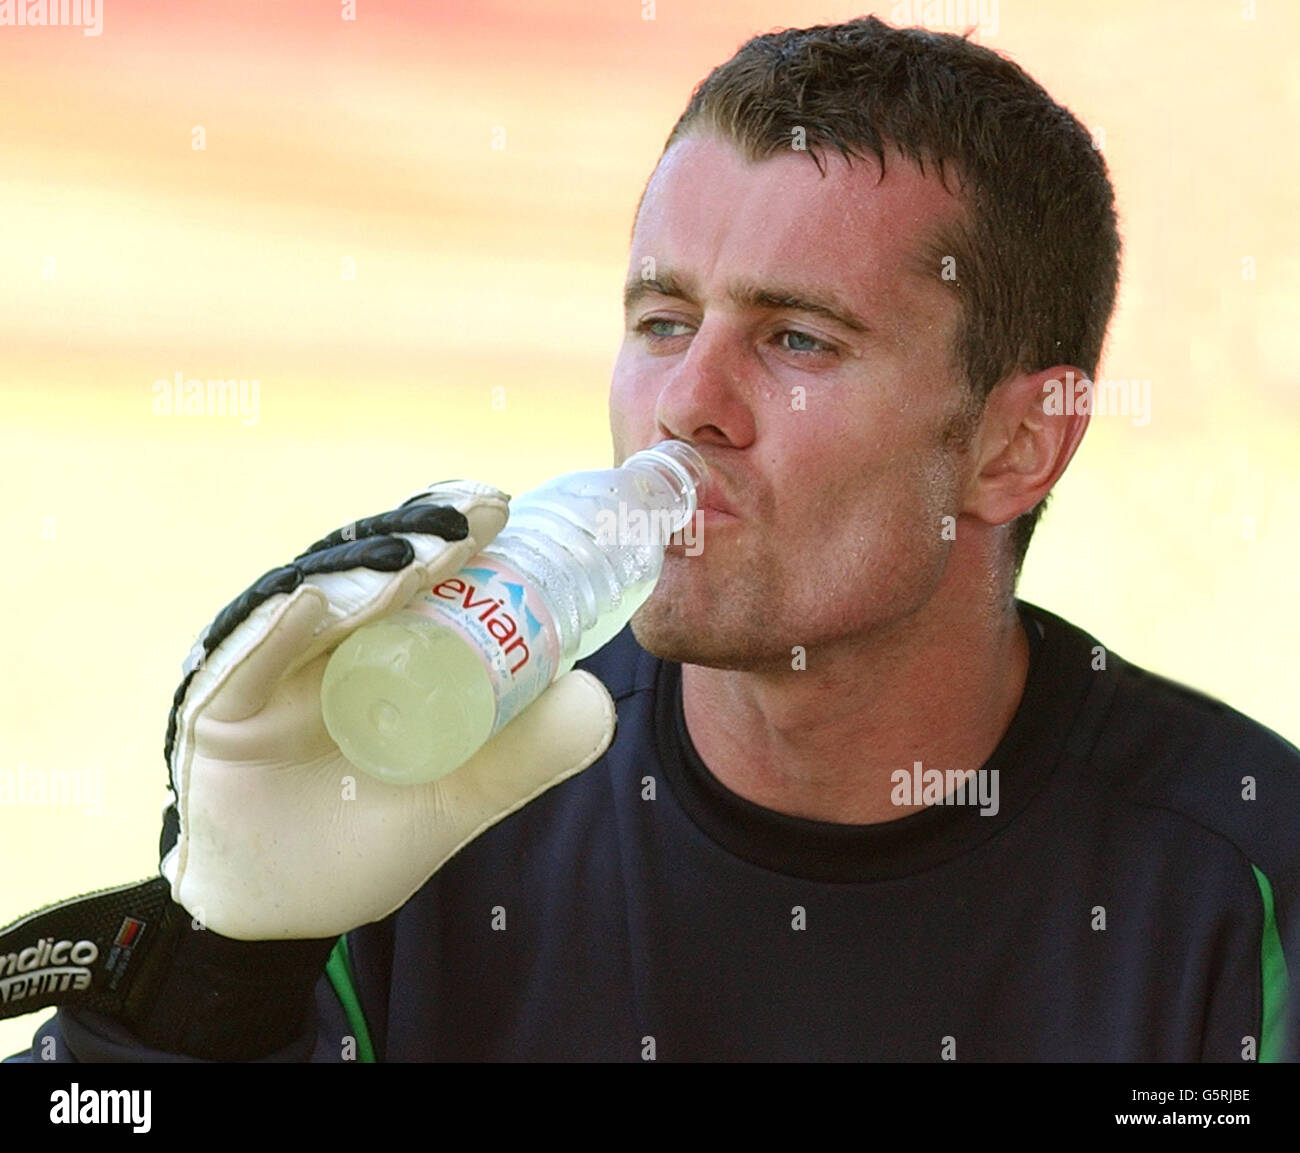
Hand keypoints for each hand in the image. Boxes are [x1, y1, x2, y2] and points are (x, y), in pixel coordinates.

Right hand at [161, 480, 616, 940]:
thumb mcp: (456, 796)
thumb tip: (593, 697)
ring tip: (424, 548)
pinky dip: (276, 629)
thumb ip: (521, 755)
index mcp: (376, 647)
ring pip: (312, 601)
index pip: (415, 572)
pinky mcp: (216, 710)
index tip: (505, 510)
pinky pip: (242, 662)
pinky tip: (317, 600)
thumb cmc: (365, 836)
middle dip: (422, 534)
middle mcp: (320, 642)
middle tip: (480, 512)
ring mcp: (266, 669)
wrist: (283, 911)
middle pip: (367, 570)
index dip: (455, 535)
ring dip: (368, 571)